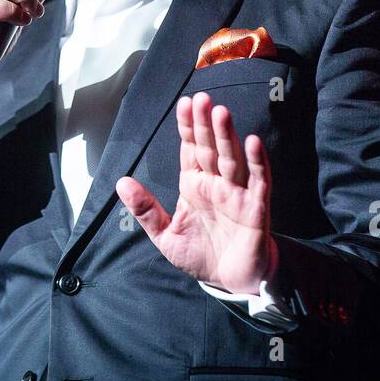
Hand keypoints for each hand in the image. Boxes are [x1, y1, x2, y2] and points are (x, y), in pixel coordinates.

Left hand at [116, 91, 277, 294]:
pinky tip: (253, 142)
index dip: (188, 126)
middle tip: (201, 98)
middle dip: (205, 124)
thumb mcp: (165, 235)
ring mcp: (237, 193)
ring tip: (221, 112)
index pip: (190, 148)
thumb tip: (120, 183)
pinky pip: (259, 181)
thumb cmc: (201, 255)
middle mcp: (216, 183)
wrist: (230, 282)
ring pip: (232, 158)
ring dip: (227, 136)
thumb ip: (145, 210)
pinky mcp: (256, 208)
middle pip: (210, 147)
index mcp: (194, 184)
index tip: (185, 103)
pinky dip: (257, 162)